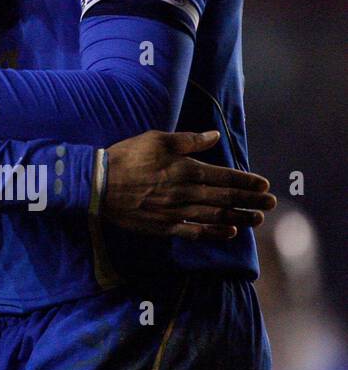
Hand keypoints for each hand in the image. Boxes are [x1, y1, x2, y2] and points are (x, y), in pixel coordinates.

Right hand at [102, 130, 275, 239]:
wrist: (98, 183)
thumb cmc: (127, 156)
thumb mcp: (157, 139)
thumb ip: (188, 140)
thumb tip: (214, 137)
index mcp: (186, 169)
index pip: (225, 177)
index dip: (246, 182)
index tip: (264, 185)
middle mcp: (186, 193)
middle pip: (225, 198)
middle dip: (251, 201)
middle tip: (271, 204)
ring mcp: (176, 212)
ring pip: (215, 216)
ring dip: (239, 217)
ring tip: (257, 219)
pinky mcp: (165, 226)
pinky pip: (195, 232)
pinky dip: (214, 232)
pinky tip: (230, 232)